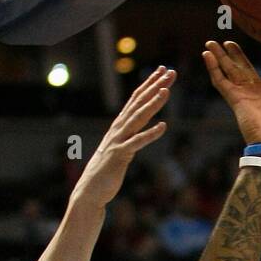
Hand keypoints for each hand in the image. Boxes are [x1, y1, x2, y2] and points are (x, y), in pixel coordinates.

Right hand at [72, 67, 174, 209]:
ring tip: (166, 91)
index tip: (163, 70)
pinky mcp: (119, 156)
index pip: (136, 99)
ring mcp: (118, 141)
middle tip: (170, 71)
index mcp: (120, 125)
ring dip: (153, 104)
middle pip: (139, 103)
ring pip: (138, 118)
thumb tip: (140, 130)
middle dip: (155, 86)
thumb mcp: (120, 149)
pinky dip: (150, 134)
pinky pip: (137, 143)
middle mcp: (118, 129)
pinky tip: (163, 127)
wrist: (90, 191)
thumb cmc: (106, 171)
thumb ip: (130, 137)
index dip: (150, 83)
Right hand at [203, 41, 260, 152]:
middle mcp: (260, 91)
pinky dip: (213, 68)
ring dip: (221, 57)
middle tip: (229, 42)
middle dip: (237, 55)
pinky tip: (207, 55)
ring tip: (212, 43)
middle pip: (246, 68)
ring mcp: (245, 94)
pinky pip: (220, 81)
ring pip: (230, 71)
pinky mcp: (234, 99)